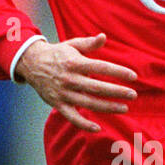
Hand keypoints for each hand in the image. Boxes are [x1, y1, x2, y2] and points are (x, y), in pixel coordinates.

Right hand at [18, 32, 137, 132]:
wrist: (31, 63)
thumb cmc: (57, 54)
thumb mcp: (72, 45)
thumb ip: (89, 43)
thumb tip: (104, 37)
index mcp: (75, 62)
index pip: (101, 67)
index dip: (118, 72)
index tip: (133, 76)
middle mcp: (70, 78)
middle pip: (97, 87)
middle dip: (117, 92)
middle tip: (133, 95)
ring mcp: (63, 93)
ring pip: (88, 103)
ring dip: (107, 107)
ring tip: (124, 108)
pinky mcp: (57, 104)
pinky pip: (72, 117)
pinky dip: (83, 124)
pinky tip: (97, 128)